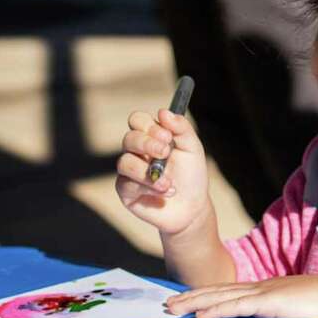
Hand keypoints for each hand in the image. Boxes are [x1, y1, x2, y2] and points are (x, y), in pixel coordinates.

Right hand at [116, 108, 209, 235]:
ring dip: (148, 172)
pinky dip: (148, 187)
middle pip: (129, 138)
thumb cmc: (191, 175)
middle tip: (166, 152)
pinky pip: (126, 183)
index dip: (148, 125)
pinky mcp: (125, 190)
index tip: (167, 136)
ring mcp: (129, 171)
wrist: (192, 206)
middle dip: (147, 144)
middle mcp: (137, 151)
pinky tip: (165, 192)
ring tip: (168, 183)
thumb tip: (164, 111)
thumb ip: (181, 128)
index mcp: (151, 137)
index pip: (137, 120)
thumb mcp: (192, 149)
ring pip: (125, 162)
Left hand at [166, 272, 317, 317]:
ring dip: (194, 303)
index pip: (229, 292)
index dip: (206, 295)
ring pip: (220, 297)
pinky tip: (199, 317)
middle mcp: (261, 288)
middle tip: (166, 304)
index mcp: (267, 291)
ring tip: (172, 309)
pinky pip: (236, 307)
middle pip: (217, 291)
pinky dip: (215, 311)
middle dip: (190, 297)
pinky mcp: (268, 302)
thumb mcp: (298, 314)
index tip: (186, 301)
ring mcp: (263, 293)